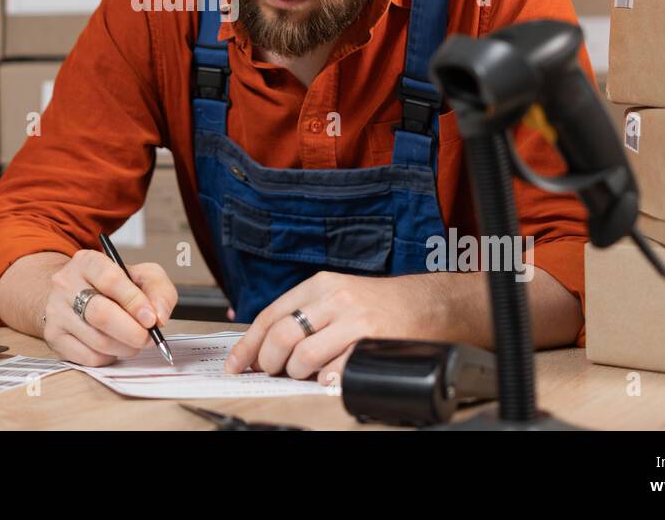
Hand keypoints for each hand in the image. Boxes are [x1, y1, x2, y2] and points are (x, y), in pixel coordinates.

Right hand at [42, 250, 177, 366]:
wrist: (73, 295)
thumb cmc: (112, 286)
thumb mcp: (139, 275)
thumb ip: (158, 289)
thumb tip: (160, 317)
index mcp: (87, 262)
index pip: (110, 280)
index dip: (134, 301)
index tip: (152, 318)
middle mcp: (65, 284)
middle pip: (101, 314)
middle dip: (132, 332)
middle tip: (148, 338)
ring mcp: (56, 312)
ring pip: (97, 340)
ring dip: (125, 347)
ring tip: (135, 341)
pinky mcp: (54, 337)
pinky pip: (89, 358)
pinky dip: (110, 357)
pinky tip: (115, 346)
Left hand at [223, 272, 437, 385]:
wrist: (428, 304)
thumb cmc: (379, 303)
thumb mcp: (337, 293)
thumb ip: (305, 311)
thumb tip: (265, 341)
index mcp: (319, 285)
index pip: (270, 315)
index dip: (248, 344)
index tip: (236, 363)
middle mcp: (334, 298)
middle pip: (282, 337)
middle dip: (269, 362)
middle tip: (271, 371)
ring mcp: (354, 320)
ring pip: (304, 356)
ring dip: (296, 373)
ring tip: (303, 374)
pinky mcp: (372, 342)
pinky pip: (336, 370)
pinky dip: (325, 380)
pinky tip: (326, 379)